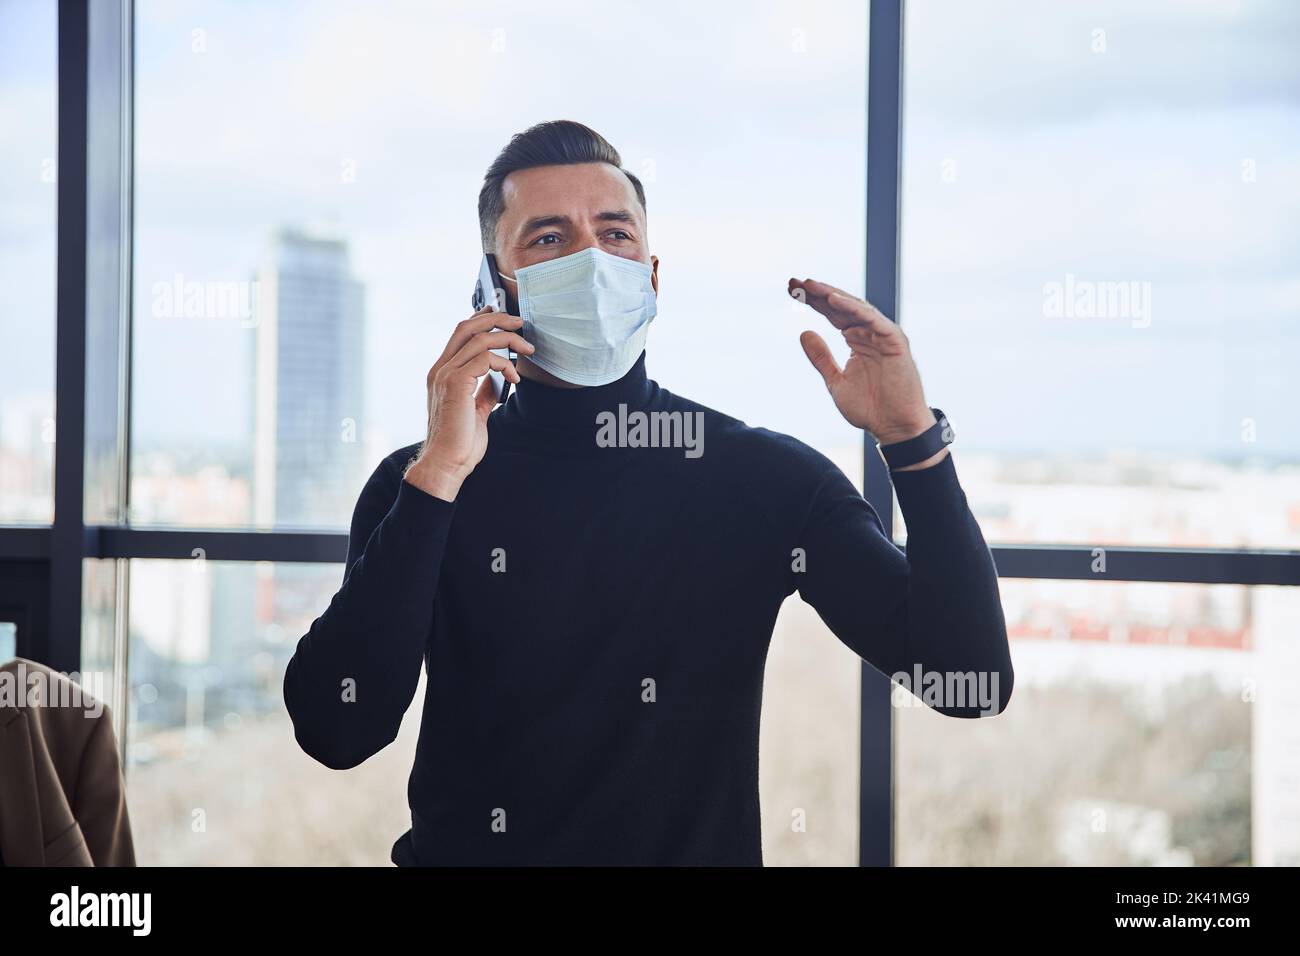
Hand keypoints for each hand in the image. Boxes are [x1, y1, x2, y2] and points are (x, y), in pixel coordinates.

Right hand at [404, 307, 533, 500]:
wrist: (447, 465)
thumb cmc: (460, 444)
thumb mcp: (476, 412)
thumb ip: (483, 392)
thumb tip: (496, 381)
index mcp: (442, 373)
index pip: (460, 334)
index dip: (482, 319)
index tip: (503, 317)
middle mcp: (440, 370)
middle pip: (467, 327)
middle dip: (497, 319)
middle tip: (521, 323)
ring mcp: (446, 375)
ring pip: (479, 339)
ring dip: (508, 339)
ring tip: (528, 349)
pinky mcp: (456, 384)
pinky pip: (485, 358)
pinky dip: (505, 364)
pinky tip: (515, 379)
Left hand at [790, 277, 937, 445]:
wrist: (894, 427)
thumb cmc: (870, 408)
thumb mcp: (835, 380)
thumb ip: (821, 357)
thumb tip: (804, 332)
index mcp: (856, 339)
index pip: (832, 313)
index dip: (812, 301)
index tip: (791, 289)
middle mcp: (870, 332)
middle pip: (841, 306)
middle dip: (817, 293)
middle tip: (794, 281)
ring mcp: (883, 334)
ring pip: (855, 308)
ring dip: (831, 295)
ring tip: (810, 286)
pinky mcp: (895, 340)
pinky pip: (872, 319)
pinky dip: (853, 308)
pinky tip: (833, 300)